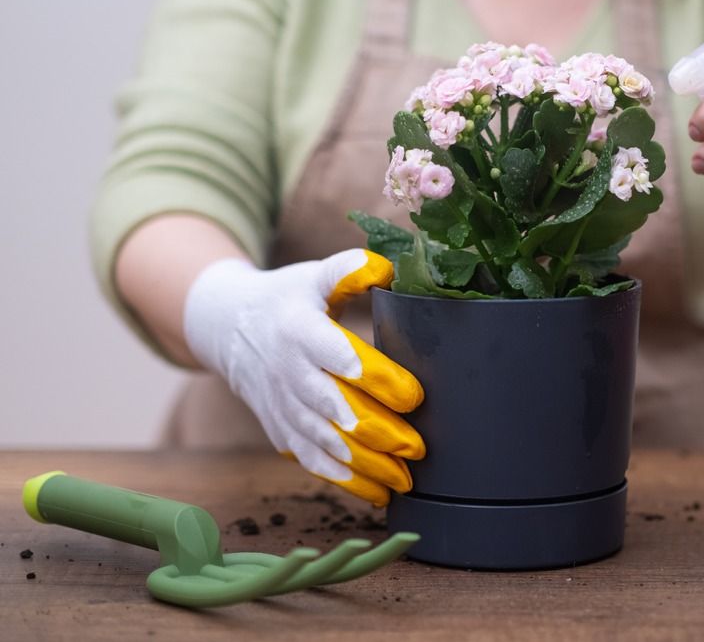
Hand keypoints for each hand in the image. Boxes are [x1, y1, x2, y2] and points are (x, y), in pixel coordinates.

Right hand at [183, 248, 423, 506]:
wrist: (228, 328)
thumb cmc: (287, 299)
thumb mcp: (313, 276)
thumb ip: (348, 271)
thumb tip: (385, 266)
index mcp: (299, 330)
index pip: (339, 357)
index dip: (377, 378)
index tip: (414, 396)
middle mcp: (288, 372)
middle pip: (334, 408)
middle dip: (378, 431)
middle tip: (418, 446)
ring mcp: (282, 406)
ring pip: (324, 442)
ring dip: (366, 464)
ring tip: (406, 478)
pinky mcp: (281, 430)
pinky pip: (312, 461)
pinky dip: (345, 480)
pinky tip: (379, 492)